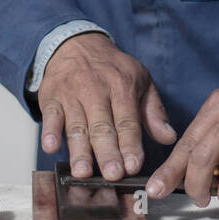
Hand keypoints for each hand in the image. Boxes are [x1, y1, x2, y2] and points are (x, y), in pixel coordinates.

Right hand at [39, 33, 176, 179]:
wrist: (76, 44)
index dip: (130, 144)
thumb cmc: (111, 69)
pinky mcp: (51, 98)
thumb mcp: (140, 81)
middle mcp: (96, 90)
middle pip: (102, 127)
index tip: (133, 165)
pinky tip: (51, 147)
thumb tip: (169, 137)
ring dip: (79, 150)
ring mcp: (72, 94)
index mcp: (122, 86)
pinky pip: (50, 116)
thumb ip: (154, 112)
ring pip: (76, 126)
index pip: (128, 120)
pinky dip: (49, 132)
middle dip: (107, 152)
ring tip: (83, 171)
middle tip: (112, 174)